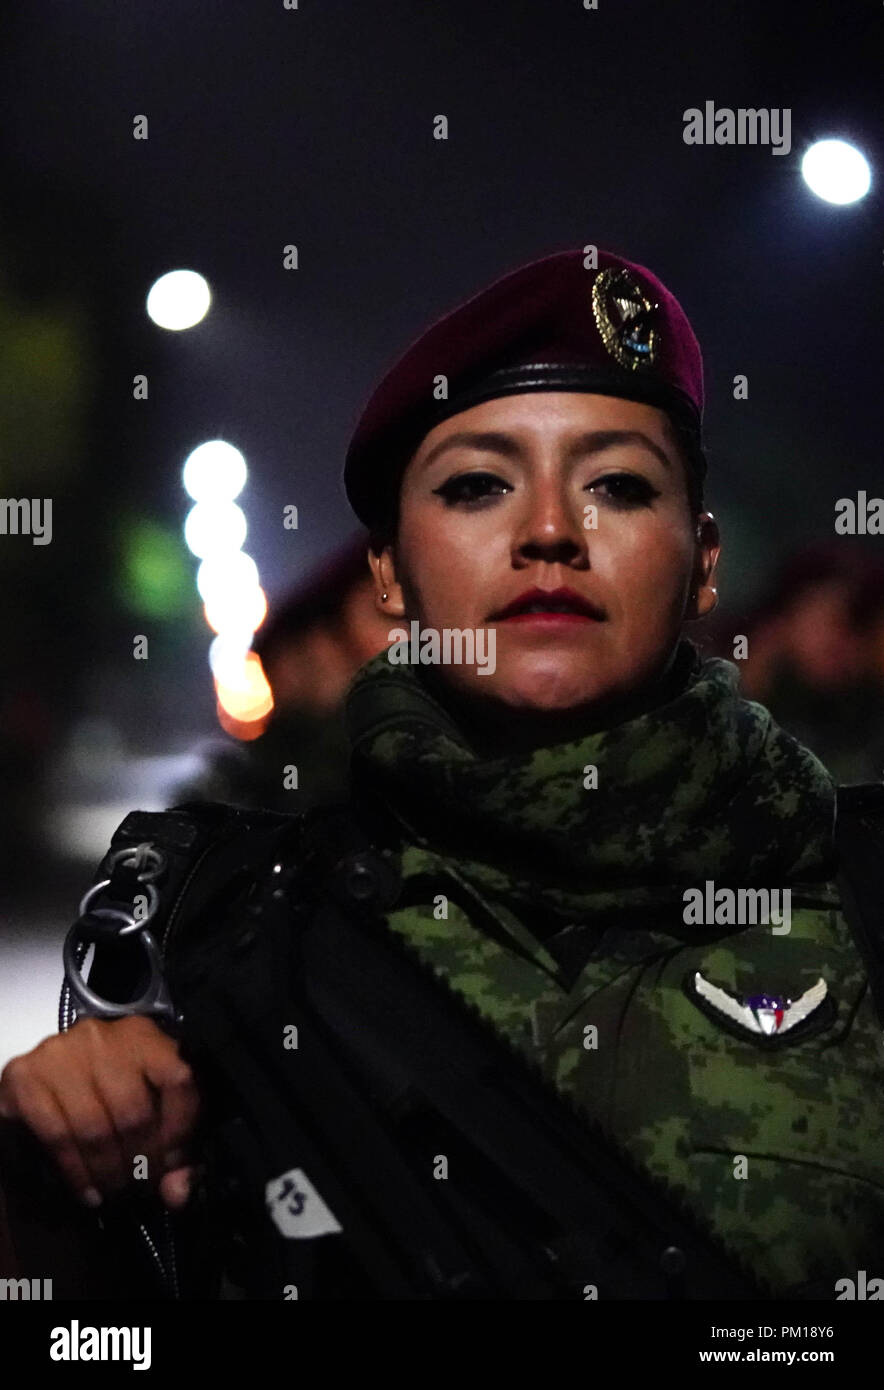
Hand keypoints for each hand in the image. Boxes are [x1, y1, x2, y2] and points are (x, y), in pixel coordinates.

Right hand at [0, 1015, 200, 1210]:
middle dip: (140, 1159)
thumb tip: (177, 1190)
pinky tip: (89, 1191)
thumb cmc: (105, 1092)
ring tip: (115, 1190)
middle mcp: (101, 1037)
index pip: (176, 1077)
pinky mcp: (25, 1076)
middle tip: (140, 1185)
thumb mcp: (148, 1108)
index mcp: (142, 1035)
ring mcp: (59, 1053)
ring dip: (108, 1170)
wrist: (45, 1079)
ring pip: (94, 1127)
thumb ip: (174, 1148)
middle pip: (133, 1110)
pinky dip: (76, 1172)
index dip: (180, 1128)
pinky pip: (58, 1136)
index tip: (173, 1162)